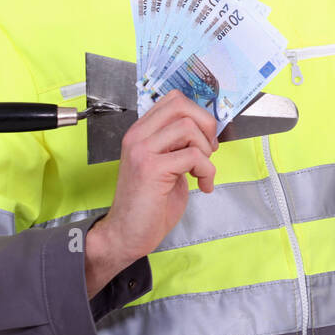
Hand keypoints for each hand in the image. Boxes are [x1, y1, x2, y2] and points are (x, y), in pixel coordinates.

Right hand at [85, 89, 218, 295]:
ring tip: (202, 171)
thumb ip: (178, 144)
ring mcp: (142, 150)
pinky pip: (193, 156)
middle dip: (206, 125)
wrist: (126, 234)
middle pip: (182, 106)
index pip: (173, 100)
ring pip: (188, 128)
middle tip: (209, 150)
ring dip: (206, 150)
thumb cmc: (148, 204)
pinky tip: (202, 186)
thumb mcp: (165, 165)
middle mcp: (138, 136)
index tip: (204, 138)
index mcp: (141, 132)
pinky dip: (207, 172)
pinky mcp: (151, 169)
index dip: (198, 114)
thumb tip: (206, 131)